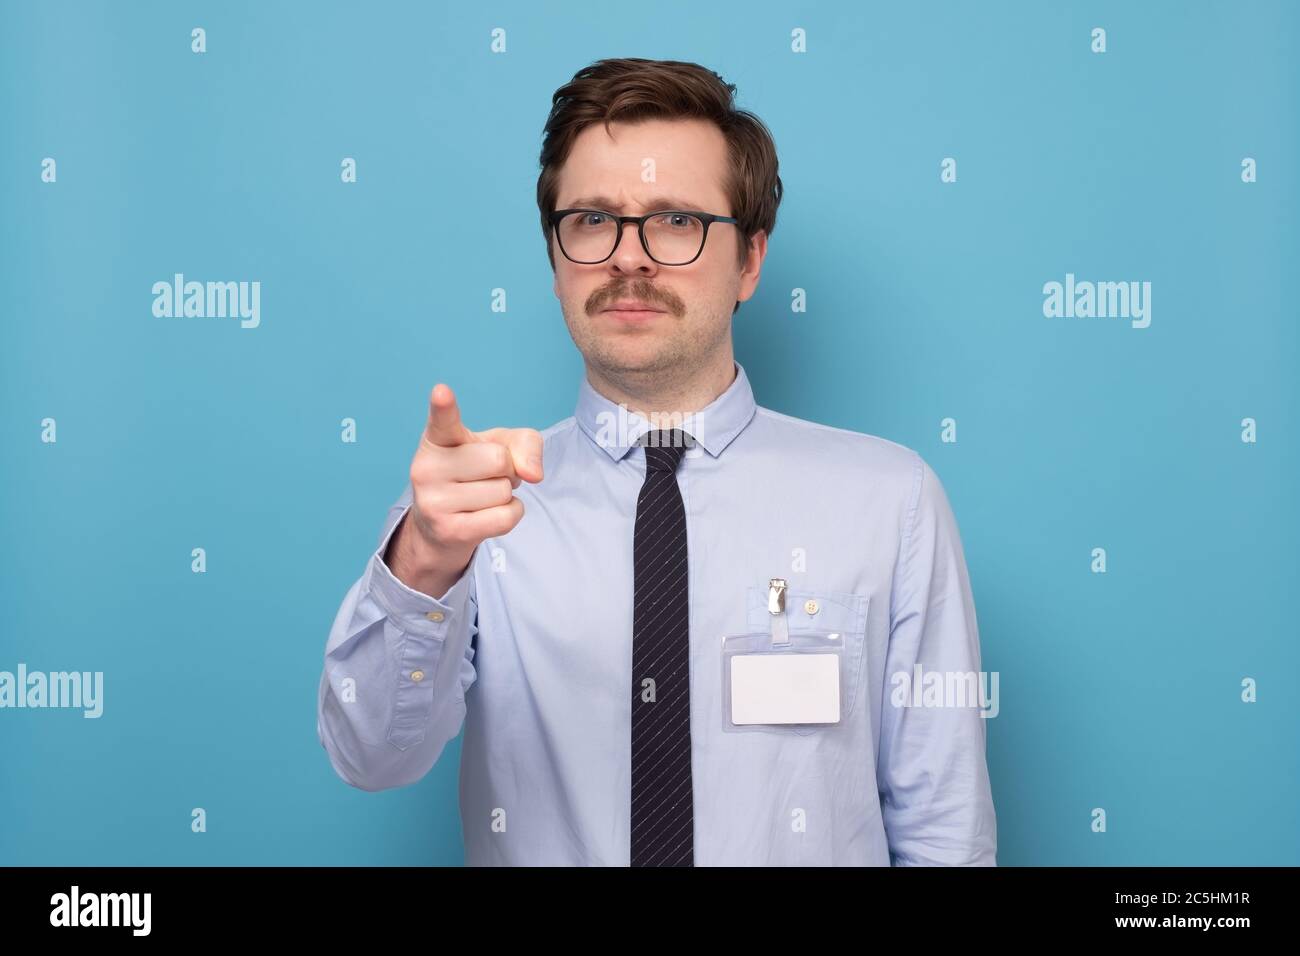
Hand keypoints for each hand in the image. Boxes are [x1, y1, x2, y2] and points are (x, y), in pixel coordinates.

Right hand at [388, 383, 543, 596]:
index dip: (443, 406)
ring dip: (506, 495)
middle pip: (499, 460)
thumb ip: (526, 444)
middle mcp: (427, 467)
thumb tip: (534, 474)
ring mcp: (434, 501)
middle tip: (486, 476)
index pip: (442, 420)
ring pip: (503, 492)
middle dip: (507, 470)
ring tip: (483, 496)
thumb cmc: (475, 474)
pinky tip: (489, 514)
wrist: (442, 526)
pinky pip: (506, 517)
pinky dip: (511, 514)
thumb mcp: (501, 446)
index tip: (441, 392)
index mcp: (437, 438)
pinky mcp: (450, 530)